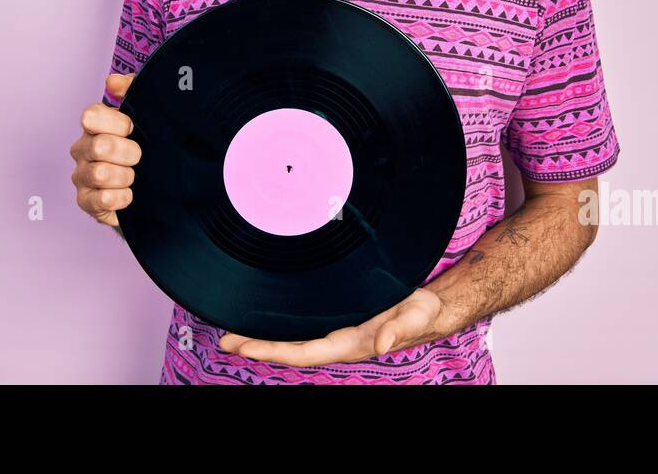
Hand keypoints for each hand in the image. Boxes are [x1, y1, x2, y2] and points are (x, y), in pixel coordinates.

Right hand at [70, 72, 140, 226]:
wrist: (151, 190)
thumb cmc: (145, 148)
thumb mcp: (146, 117)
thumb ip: (132, 91)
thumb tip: (113, 81)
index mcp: (94, 126)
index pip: (92, 115)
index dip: (117, 123)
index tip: (132, 129)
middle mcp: (82, 149)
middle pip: (100, 146)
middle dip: (129, 153)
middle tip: (139, 158)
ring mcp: (81, 176)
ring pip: (100, 174)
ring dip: (125, 177)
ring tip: (134, 178)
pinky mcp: (86, 202)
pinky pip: (102, 200)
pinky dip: (122, 198)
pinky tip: (130, 195)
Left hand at [217, 287, 448, 367]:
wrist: (434, 306)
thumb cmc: (424, 312)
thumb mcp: (414, 317)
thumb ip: (397, 331)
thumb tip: (378, 345)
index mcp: (351, 343)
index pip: (303, 352)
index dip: (272, 351)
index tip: (244, 348)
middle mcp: (340, 339)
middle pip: (290, 348)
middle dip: (257, 346)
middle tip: (224, 340)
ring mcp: (338, 329)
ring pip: (294, 336)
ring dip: (265, 335)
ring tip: (234, 331)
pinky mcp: (341, 316)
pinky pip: (305, 324)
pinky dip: (283, 323)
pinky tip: (268, 317)